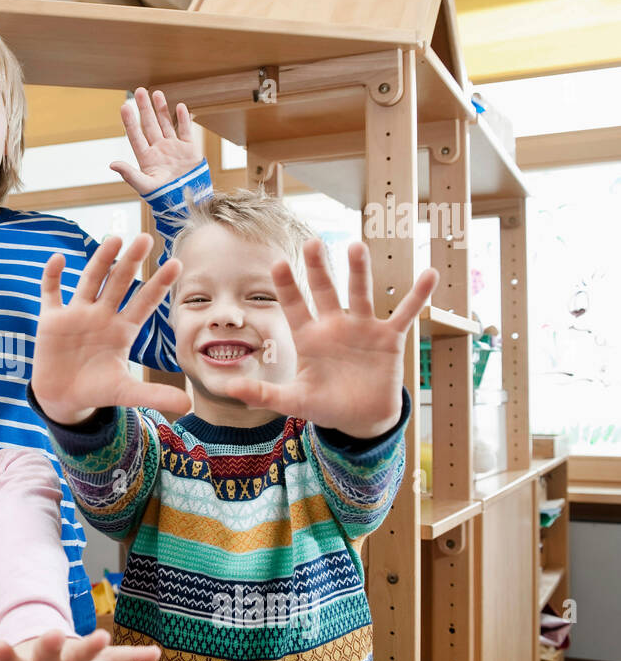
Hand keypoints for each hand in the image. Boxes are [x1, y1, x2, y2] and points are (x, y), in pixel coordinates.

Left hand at [0, 629, 160, 660]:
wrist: (32, 646)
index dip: (5, 656)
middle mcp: (45, 657)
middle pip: (48, 652)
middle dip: (52, 645)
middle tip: (54, 636)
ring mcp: (69, 655)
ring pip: (81, 650)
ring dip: (92, 645)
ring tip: (104, 636)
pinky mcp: (91, 658)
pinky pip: (114, 659)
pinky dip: (132, 656)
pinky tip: (154, 653)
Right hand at [33, 233, 192, 423]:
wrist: (63, 398)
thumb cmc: (97, 391)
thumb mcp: (126, 393)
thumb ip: (154, 395)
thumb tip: (189, 406)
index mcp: (123, 330)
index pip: (144, 302)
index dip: (159, 285)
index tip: (176, 264)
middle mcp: (102, 316)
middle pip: (119, 283)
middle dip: (131, 262)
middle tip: (145, 238)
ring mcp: (77, 314)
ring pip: (90, 281)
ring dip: (100, 261)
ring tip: (113, 239)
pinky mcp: (51, 319)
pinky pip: (51, 292)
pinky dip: (52, 276)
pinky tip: (59, 259)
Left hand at [111, 87, 204, 194]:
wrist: (186, 202)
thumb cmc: (163, 197)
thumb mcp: (144, 185)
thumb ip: (128, 173)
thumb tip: (112, 164)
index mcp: (146, 158)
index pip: (135, 136)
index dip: (129, 121)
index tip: (124, 106)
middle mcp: (159, 150)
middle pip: (150, 125)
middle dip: (145, 108)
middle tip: (139, 91)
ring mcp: (174, 148)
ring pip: (166, 124)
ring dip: (161, 109)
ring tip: (156, 93)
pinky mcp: (189, 150)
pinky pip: (186, 131)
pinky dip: (184, 119)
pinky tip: (180, 107)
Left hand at [220, 239, 439, 437]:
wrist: (360, 418)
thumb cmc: (325, 405)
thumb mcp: (293, 401)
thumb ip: (263, 394)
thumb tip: (230, 389)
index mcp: (309, 337)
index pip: (294, 306)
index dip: (286, 286)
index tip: (277, 263)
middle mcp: (334, 326)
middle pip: (324, 291)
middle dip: (319, 268)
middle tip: (313, 242)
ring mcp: (362, 328)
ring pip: (360, 294)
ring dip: (359, 272)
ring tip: (356, 247)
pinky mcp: (389, 338)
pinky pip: (404, 313)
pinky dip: (417, 296)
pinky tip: (429, 274)